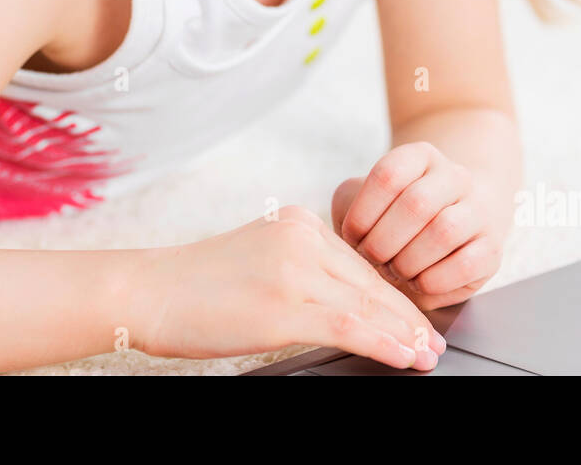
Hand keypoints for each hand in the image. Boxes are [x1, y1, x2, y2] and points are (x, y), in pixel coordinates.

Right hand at [129, 205, 446, 368]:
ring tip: (426, 353)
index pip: (360, 264)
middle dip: (407, 316)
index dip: (393, 296)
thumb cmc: (195, 285)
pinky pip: (349, 326)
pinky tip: (404, 356)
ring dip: (404, 334)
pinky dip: (383, 343)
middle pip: (371, 283)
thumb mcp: (258, 258)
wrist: (147, 290)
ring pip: (367, 304)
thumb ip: (300, 268)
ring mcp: (294, 270)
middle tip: (433, 340)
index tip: (415, 318)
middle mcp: (302, 238)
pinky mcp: (285, 305)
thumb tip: (344, 303)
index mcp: (298, 224)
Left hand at [332, 141, 506, 310]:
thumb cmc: (395, 214)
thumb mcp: (366, 198)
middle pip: (415, 204)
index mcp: (420, 156)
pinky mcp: (492, 249)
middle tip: (372, 258)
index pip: (388, 175)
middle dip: (383, 241)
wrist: (452, 220)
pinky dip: (434, 280)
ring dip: (408, 261)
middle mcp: (454, 177)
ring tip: (394, 271)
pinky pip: (466, 265)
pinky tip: (418, 281)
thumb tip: (348, 234)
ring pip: (443, 232)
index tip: (352, 236)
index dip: (362, 212)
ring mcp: (478, 211)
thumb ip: (348, 204)